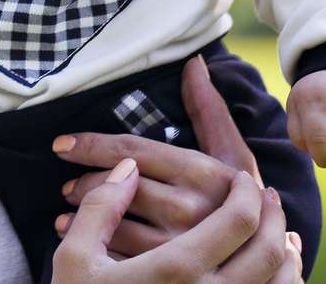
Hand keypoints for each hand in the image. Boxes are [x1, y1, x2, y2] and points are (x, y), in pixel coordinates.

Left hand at [52, 55, 301, 278]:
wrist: (265, 256)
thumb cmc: (240, 198)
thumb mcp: (233, 155)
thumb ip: (209, 109)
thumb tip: (194, 62)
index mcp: (206, 172)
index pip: (133, 150)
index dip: (90, 145)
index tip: (61, 145)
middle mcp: (195, 207)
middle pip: (119, 184)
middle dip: (84, 182)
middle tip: (65, 186)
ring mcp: (183, 243)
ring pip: (115, 219)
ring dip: (82, 212)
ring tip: (66, 208)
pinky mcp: (171, 270)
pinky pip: (120, 250)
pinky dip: (93, 239)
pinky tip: (76, 234)